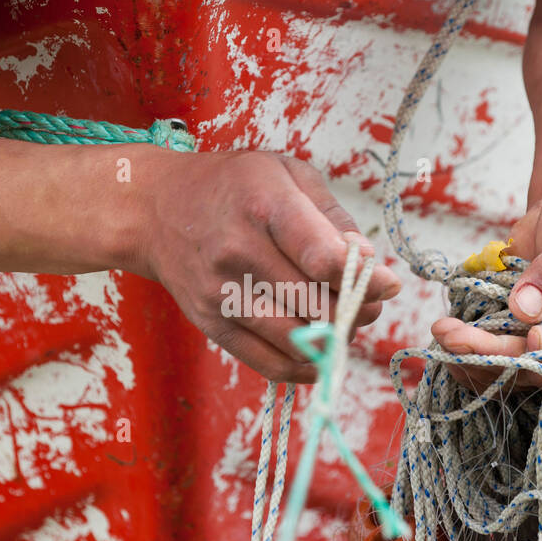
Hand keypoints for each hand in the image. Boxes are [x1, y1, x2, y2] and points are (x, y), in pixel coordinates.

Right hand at [134, 150, 401, 382]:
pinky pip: (269, 363)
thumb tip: (369, 263)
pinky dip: (305, 367)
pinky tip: (320, 353)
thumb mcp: (286, 173)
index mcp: (263, 205)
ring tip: (344, 321)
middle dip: (355, 311)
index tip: (387, 283)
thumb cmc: (232, 186)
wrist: (154, 210)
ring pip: (297, 340)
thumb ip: (332, 217)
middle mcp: (238, 251)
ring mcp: (220, 292)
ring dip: (334, 339)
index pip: (323, 258)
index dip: (366, 280)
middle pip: (316, 305)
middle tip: (367, 303)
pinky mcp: (211, 323)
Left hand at [432, 186, 541, 393]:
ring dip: (469, 351)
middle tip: (453, 337)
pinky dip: (464, 342)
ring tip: (442, 331)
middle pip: (525, 363)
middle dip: (489, 353)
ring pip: (500, 359)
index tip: (530, 334)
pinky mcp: (508, 319)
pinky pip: (484, 342)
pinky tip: (445, 332)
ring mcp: (533, 330)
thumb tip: (524, 309)